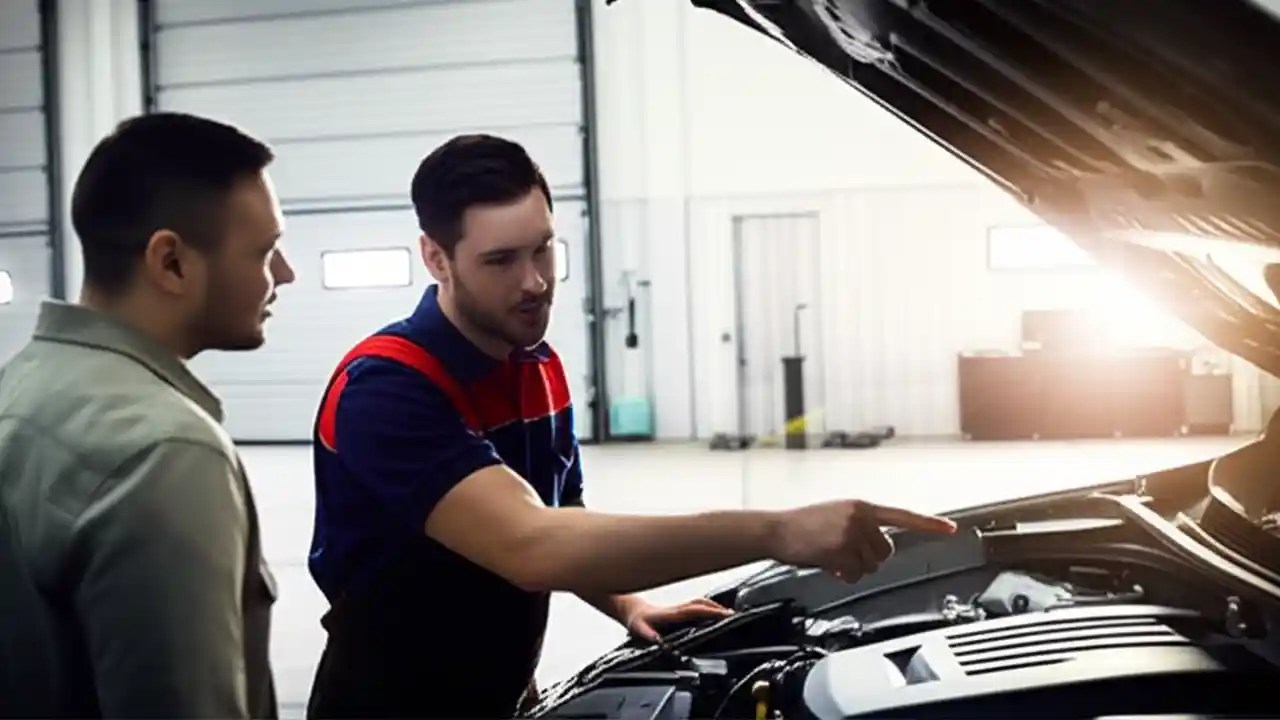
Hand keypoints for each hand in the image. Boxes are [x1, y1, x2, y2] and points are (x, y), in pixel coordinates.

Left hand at [623, 597, 733, 642]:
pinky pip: (696, 606)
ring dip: (714, 607)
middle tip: (733, 615)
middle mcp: (678, 608)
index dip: (711, 612)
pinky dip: (708, 607)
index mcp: (672, 613)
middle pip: (701, 604)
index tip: (725, 615)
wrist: (630, 610)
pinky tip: (713, 612)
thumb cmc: (636, 620)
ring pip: (700, 603)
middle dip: (718, 608)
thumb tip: (656, 640)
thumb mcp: (638, 628)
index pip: (695, 610)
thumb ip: (647, 634)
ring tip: (728, 614)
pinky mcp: (678, 610)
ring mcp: (679, 608)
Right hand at [771, 499, 955, 582]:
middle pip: (886, 551)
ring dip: (853, 568)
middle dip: (869, 558)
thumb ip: (861, 526)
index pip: (903, 515)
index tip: (951, 529)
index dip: (929, 524)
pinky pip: (854, 575)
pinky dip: (843, 576)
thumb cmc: (802, 526)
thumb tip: (877, 548)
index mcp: (862, 506)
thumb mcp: (836, 515)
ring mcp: (851, 534)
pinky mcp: (841, 551)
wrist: (776, 530)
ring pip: (871, 566)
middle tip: (846, 554)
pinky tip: (828, 565)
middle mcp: (860, 517)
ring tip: (832, 557)